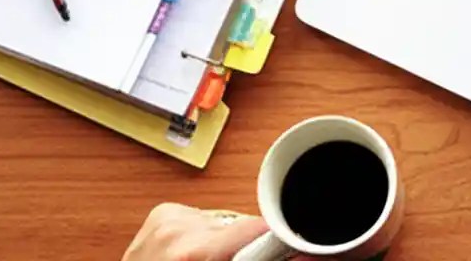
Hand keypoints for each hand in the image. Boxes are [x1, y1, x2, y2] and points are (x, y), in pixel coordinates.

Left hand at [122, 203, 300, 260]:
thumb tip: (308, 257)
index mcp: (191, 253)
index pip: (257, 229)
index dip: (278, 239)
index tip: (293, 245)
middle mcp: (176, 230)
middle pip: (243, 227)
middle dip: (248, 247)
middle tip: (242, 259)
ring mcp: (167, 219)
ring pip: (224, 223)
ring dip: (225, 242)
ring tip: (209, 260)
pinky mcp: (162, 213)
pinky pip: (203, 218)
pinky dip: (205, 235)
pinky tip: (193, 254)